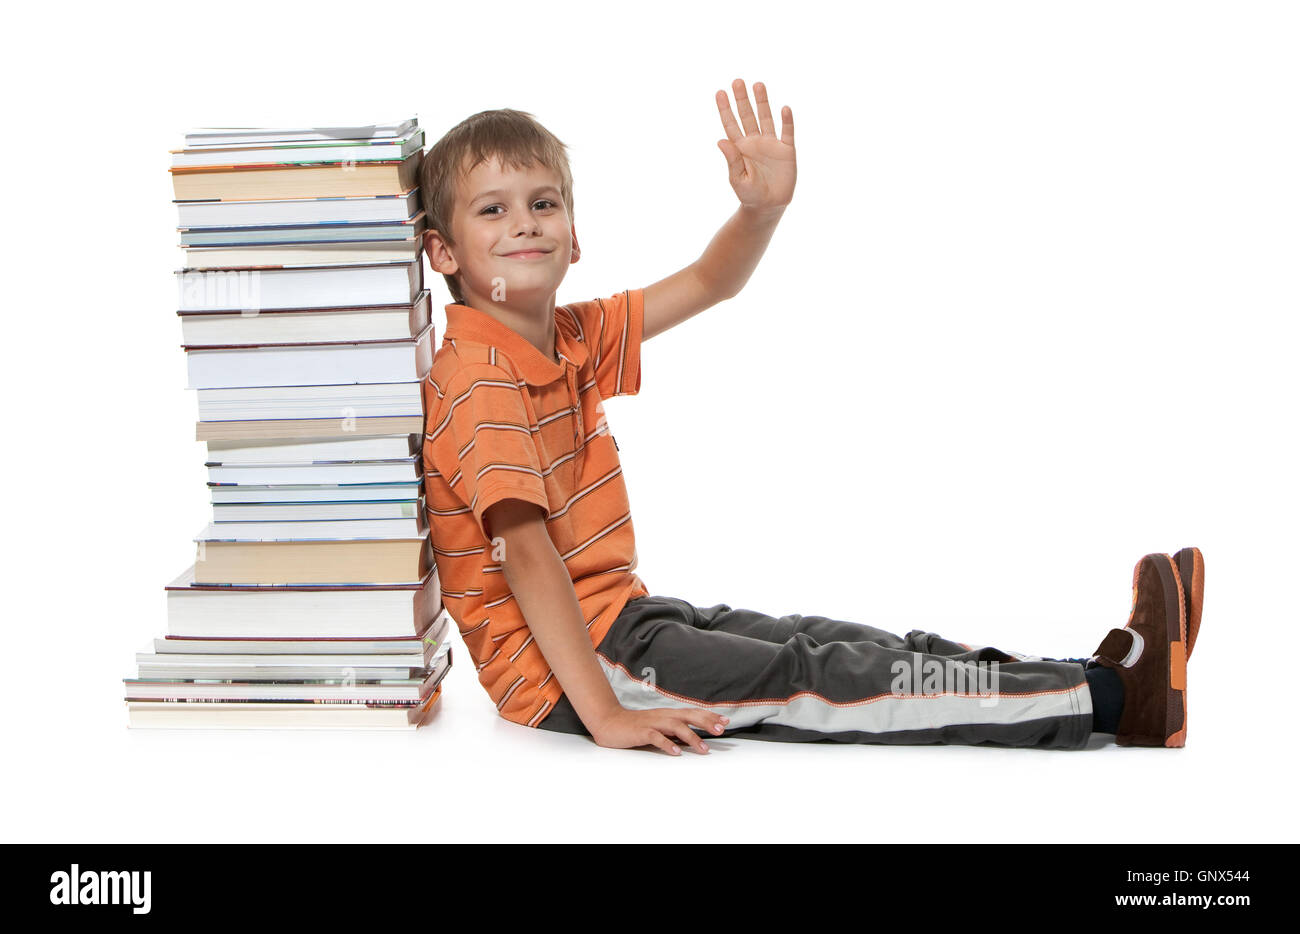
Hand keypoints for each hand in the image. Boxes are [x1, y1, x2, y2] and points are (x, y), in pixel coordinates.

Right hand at [589, 706, 730, 755]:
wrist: (609, 722)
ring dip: (691, 737)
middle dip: (706, 722)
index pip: (692, 713)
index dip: (709, 716)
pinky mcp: (640, 732)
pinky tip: (676, 752)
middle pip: (688, 716)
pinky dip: (667, 744)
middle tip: (721, 730)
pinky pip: (655, 737)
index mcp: (668, 714)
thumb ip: (674, 731)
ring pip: (675, 726)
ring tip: (703, 749)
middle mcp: (662, 715)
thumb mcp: (658, 726)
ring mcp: (652, 723)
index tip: (725, 721)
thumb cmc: (635, 726)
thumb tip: (693, 739)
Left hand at [715, 79, 795, 214]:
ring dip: (762, 102)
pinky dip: (787, 121)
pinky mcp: (786, 150)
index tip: (720, 92)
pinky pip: (787, 132)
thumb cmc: (750, 195)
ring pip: (766, 118)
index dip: (725, 109)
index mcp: (740, 148)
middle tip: (737, 81)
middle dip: (742, 99)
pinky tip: (784, 108)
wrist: (769, 206)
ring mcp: (771, 144)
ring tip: (758, 85)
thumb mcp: (737, 179)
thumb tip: (721, 140)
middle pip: (748, 115)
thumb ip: (731, 160)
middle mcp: (755, 141)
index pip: (731, 124)